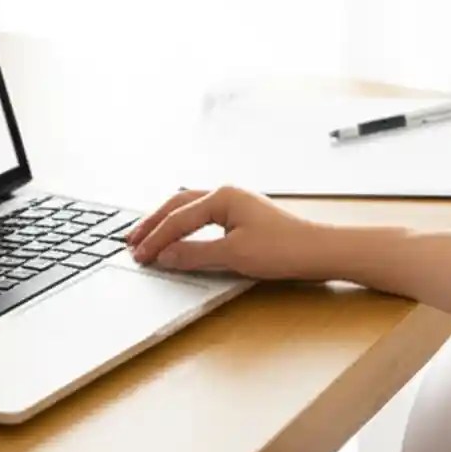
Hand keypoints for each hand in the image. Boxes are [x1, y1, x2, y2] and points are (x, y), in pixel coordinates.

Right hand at [127, 186, 327, 278]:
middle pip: (178, 205)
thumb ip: (194, 254)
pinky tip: (177, 237)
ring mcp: (235, 205)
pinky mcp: (242, 218)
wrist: (320, 252)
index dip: (156, 239)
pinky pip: (203, 218)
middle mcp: (227, 194)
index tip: (138, 256)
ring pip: (189, 209)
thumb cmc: (284, 250)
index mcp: (222, 197)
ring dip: (167, 224)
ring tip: (146, 238)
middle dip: (153, 224)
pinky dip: (184, 228)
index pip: (178, 219)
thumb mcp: (234, 255)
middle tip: (130, 241)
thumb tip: (164, 255)